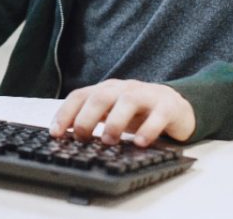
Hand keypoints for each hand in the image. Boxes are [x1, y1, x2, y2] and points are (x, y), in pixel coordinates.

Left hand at [49, 79, 195, 147]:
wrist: (177, 106)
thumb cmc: (139, 113)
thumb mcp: (112, 114)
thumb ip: (92, 121)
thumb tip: (65, 137)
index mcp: (107, 90)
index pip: (80, 96)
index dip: (65, 113)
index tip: (55, 133)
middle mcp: (125, 89)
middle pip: (101, 96)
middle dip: (87, 117)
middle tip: (82, 137)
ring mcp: (147, 95)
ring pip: (128, 100)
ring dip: (115, 121)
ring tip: (109, 141)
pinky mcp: (169, 106)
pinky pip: (158, 115)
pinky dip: (148, 129)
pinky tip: (140, 143)